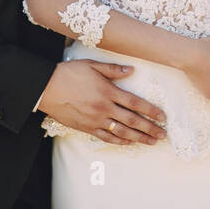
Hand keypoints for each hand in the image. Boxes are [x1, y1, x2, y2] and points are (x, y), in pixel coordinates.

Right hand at [38, 59, 166, 144]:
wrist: (46, 88)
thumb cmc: (69, 73)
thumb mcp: (92, 65)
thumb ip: (113, 69)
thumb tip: (132, 70)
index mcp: (108, 91)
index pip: (135, 103)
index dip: (151, 111)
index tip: (163, 117)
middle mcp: (104, 108)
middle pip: (132, 121)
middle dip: (150, 128)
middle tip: (163, 134)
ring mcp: (95, 120)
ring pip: (121, 132)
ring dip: (138, 138)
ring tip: (151, 142)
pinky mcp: (86, 127)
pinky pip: (106, 137)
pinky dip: (119, 141)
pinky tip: (129, 143)